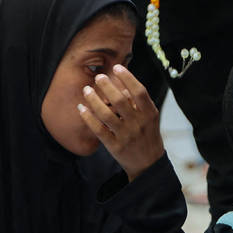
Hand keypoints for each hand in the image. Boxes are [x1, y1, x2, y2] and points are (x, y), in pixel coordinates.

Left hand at [78, 64, 165, 180]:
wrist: (149, 165)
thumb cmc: (148, 135)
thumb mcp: (150, 118)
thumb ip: (139, 102)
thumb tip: (123, 83)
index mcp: (150, 114)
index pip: (139, 92)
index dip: (128, 78)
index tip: (116, 67)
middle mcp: (138, 124)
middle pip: (120, 101)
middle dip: (107, 86)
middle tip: (98, 77)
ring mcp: (126, 136)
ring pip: (106, 115)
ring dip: (94, 100)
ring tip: (86, 90)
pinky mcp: (115, 147)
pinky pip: (99, 130)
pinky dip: (89, 118)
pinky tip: (81, 109)